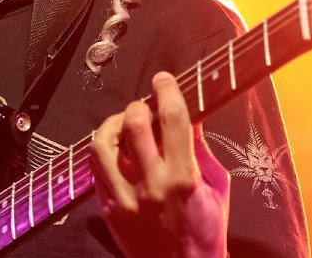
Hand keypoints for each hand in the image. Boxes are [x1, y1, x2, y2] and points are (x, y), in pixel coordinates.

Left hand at [88, 72, 230, 257]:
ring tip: (122, 125)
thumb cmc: (205, 230)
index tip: (163, 80)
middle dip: (138, 106)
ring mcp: (126, 199)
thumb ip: (201, 148)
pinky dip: (103, 151)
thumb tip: (190, 113)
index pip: (173, 119)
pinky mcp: (108, 209)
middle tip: (144, 107)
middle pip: (134, 124)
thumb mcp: (217, 187)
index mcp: (184, 177)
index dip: (166, 90)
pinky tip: (115, 150)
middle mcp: (152, 186)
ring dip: (112, 125)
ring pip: (103, 144)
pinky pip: (94, 168)